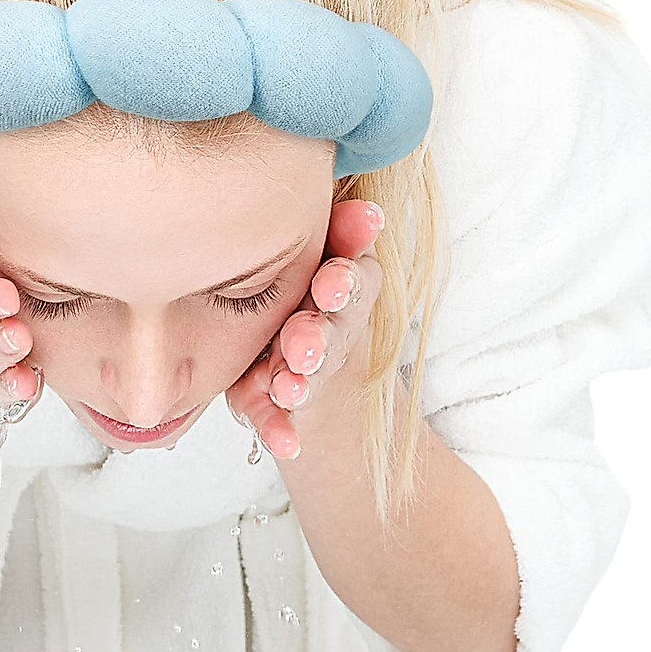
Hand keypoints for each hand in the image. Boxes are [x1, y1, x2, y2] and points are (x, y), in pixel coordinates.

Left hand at [225, 199, 383, 459]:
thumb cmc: (296, 289)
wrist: (300, 371)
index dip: (345, 284)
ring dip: (301, 382)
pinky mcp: (283, 406)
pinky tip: (283, 442)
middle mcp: (328, 329)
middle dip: (319, 337)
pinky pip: (280, 420)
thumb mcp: (311, 259)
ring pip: (308, 375)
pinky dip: (280, 430)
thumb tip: (370, 209)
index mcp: (336, 287)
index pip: (351, 280)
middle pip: (331, 331)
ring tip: (288, 388)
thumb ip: (339, 235)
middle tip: (302, 343)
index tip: (331, 286)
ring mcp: (308, 372)